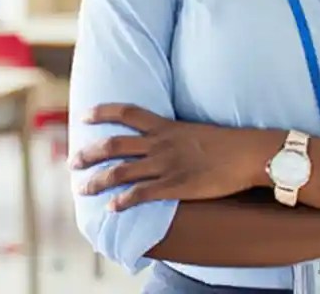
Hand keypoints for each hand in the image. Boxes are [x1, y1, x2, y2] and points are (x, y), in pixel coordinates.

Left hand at [69, 104, 279, 211]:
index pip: (126, 113)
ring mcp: (165, 165)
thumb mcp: (194, 130)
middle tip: (72, 162)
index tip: (84, 115)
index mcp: (165, 126)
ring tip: (83, 189)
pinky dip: (123, 201)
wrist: (247, 153)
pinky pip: (142, 194)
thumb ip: (174, 135)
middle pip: (113, 145)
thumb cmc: (226, 143)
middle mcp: (159, 143)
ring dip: (97, 181)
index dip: (102, 112)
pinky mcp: (175, 186)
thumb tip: (162, 138)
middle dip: (88, 154)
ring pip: (120, 171)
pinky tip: (112, 207)